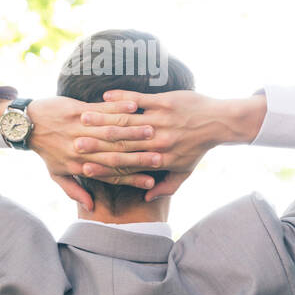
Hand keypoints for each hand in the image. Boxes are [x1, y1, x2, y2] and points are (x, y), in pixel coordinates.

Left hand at [16, 96, 163, 209]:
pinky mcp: (76, 111)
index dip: (132, 180)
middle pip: (115, 155)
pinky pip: (101, 109)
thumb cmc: (44, 149)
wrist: (27, 123)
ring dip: (133, 131)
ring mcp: (79, 129)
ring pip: (111, 132)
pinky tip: (135, 106)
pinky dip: (118, 107)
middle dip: (139, 157)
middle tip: (161, 158)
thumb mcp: (56, 173)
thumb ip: (74, 190)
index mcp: (79, 166)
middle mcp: (81, 150)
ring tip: (153, 131)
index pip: (111, 176)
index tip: (151, 183)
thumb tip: (90, 207)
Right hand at [74, 89, 265, 199]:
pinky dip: (121, 98)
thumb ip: (166, 186)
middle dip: (95, 144)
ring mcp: (161, 121)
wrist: (219, 122)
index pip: (126, 166)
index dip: (104, 167)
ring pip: (126, 122)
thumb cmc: (199, 147)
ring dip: (102, 119)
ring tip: (82, 117)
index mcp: (159, 160)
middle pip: (121, 145)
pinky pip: (138, 101)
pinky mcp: (164, 102)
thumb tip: (148, 198)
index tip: (84, 167)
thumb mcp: (184, 170)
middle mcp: (158, 143)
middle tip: (74, 143)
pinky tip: (105, 96)